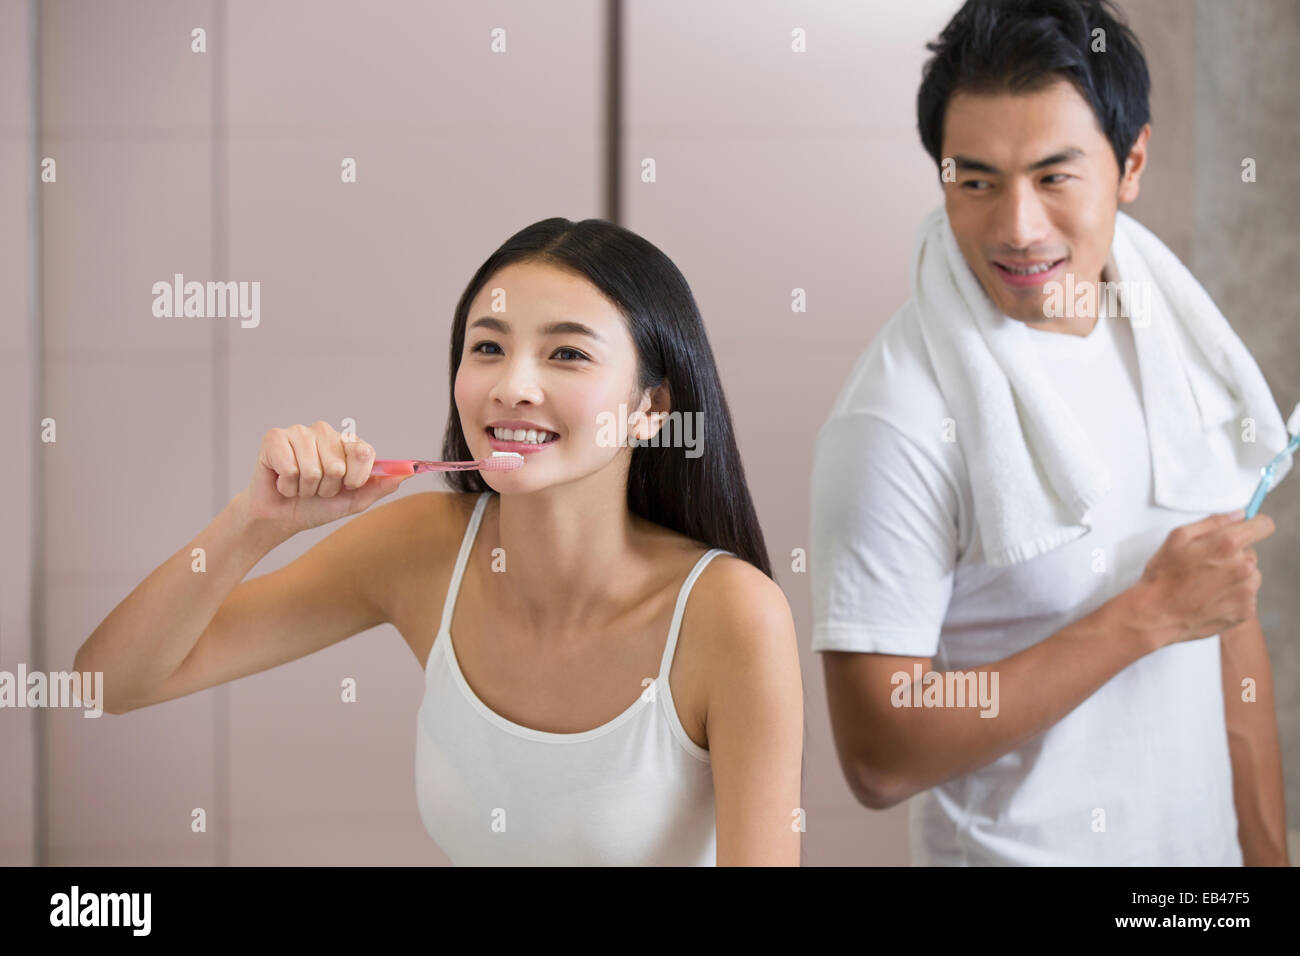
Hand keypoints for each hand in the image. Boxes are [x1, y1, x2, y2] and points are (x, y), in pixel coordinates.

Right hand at [243, 421, 407, 537]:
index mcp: (347, 443)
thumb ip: (380, 486)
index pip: (364, 452)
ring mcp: (300, 432)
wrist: (281, 517)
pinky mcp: (275, 438)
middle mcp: (325, 432)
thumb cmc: (317, 506)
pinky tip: (283, 480)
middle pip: (337, 466)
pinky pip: (290, 467)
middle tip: (317, 488)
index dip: (355, 478)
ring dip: (306, 488)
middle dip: (327, 488)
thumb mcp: (354, 501)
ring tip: (299, 486)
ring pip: (312, 469)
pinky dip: (287, 484)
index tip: (346, 486)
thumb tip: (406, 473)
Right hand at [1130, 510, 1275, 648]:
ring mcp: (1247, 591)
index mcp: (1227, 544)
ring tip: (1207, 584)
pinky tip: (1211, 598)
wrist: (1157, 616)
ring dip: (1235, 577)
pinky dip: (1232, 596)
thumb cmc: (1163, 576)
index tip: (1245, 530)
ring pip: (1250, 575)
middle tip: (1206, 566)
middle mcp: (1243, 566)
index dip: (1254, 525)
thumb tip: (1238, 515)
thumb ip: (1212, 522)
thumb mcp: (1177, 537)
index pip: (1264, 525)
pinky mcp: (1246, 611)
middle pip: (1251, 553)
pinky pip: (1247, 596)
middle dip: (1233, 556)